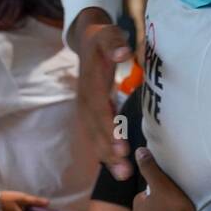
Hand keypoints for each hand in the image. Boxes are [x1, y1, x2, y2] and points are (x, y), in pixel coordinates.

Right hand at [68, 8, 132, 180]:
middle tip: (124, 169)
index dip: (109, 129)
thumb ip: (114, 43)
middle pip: (96, 131)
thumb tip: (123, 53)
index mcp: (91, 86)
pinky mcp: (91, 116)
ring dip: (108, 158)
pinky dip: (106, 154)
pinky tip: (119, 170)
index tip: (121, 146)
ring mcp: (86, 111)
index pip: (99, 111)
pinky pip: (97, 138)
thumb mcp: (108, 35)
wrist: (87, 41)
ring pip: (95, 138)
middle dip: (109, 151)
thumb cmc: (102, 39)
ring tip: (124, 175)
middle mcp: (85, 102)